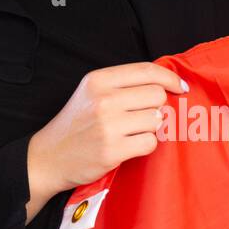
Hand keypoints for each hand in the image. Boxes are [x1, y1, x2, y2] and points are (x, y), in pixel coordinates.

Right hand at [24, 61, 187, 218]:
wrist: (49, 157)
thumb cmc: (76, 124)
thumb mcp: (91, 93)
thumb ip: (123, 85)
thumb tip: (167, 85)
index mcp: (98, 80)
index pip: (147, 71)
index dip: (170, 78)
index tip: (180, 87)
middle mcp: (103, 100)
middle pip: (157, 96)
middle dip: (157, 107)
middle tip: (143, 117)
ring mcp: (108, 126)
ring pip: (156, 120)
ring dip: (151, 128)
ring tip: (131, 132)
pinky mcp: (113, 151)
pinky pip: (150, 143)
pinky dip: (145, 145)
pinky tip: (129, 145)